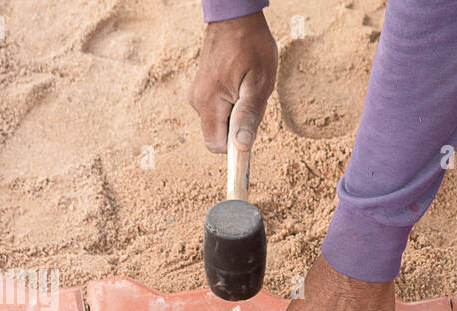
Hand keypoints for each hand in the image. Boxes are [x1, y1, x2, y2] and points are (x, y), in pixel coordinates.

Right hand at [188, 13, 277, 152]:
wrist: (235, 17)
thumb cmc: (251, 47)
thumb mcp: (258, 84)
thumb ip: (248, 117)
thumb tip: (241, 148)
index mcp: (209, 103)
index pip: (218, 146)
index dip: (236, 148)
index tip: (251, 132)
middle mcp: (197, 102)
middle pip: (219, 136)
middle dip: (238, 128)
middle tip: (252, 100)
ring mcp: (197, 94)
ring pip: (220, 123)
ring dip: (236, 115)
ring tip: (247, 88)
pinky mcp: (201, 89)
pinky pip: (218, 110)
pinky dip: (231, 105)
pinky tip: (240, 84)